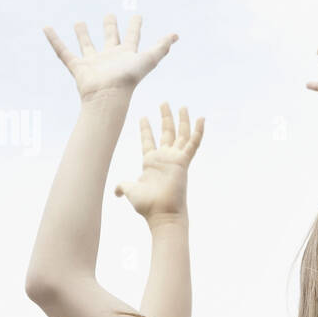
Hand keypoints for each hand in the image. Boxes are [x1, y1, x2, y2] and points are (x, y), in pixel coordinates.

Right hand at [44, 14, 177, 100]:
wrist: (109, 96)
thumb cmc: (129, 79)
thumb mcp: (148, 59)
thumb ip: (161, 47)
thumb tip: (177, 35)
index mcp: (127, 55)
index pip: (132, 37)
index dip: (135, 26)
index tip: (137, 15)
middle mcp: (110, 58)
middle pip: (110, 39)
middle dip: (111, 27)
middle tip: (110, 15)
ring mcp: (93, 63)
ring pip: (87, 45)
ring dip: (83, 34)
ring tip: (79, 22)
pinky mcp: (78, 68)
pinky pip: (63, 52)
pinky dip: (54, 40)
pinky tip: (46, 28)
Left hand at [114, 103, 203, 222]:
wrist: (161, 213)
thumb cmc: (147, 205)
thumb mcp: (130, 191)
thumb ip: (122, 186)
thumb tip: (116, 191)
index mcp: (151, 162)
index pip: (148, 140)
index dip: (146, 129)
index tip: (143, 116)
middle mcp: (164, 158)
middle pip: (166, 132)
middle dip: (165, 117)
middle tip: (164, 103)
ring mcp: (175, 159)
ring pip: (181, 135)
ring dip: (182, 120)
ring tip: (182, 106)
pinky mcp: (183, 162)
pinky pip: (193, 144)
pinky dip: (198, 132)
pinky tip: (201, 119)